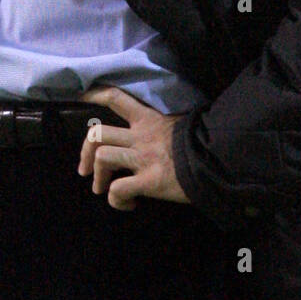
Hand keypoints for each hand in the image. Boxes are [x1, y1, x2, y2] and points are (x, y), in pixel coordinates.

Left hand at [76, 85, 191, 211]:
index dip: (95, 95)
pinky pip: (118, 190)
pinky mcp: (149, 181)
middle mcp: (141, 136)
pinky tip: (128, 204)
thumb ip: (164, 125)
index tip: (81, 98)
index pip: (117, 99)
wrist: (218, 160)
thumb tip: (161, 130)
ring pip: (103, 158)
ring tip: (103, 189)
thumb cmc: (203, 142)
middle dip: (85, 153)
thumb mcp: (181, 124)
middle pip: (97, 134)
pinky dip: (116, 200)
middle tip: (85, 170)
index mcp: (149, 119)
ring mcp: (143, 158)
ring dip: (98, 177)